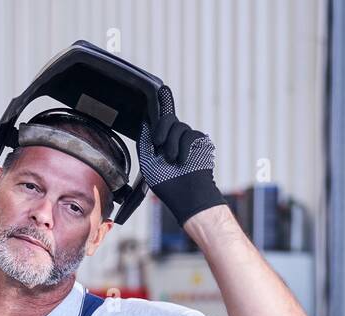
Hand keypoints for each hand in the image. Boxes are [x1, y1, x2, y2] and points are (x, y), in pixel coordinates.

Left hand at [137, 85, 225, 225]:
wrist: (187, 196)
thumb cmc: (166, 184)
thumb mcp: (149, 162)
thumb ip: (145, 143)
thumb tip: (144, 122)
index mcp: (162, 141)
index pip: (159, 118)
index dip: (160, 103)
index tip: (159, 89)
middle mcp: (175, 137)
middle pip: (168, 117)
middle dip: (161, 128)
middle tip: (158, 144)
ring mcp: (189, 138)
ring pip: (178, 126)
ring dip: (172, 144)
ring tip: (172, 160)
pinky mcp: (201, 140)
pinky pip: (190, 135)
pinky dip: (183, 148)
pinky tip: (182, 161)